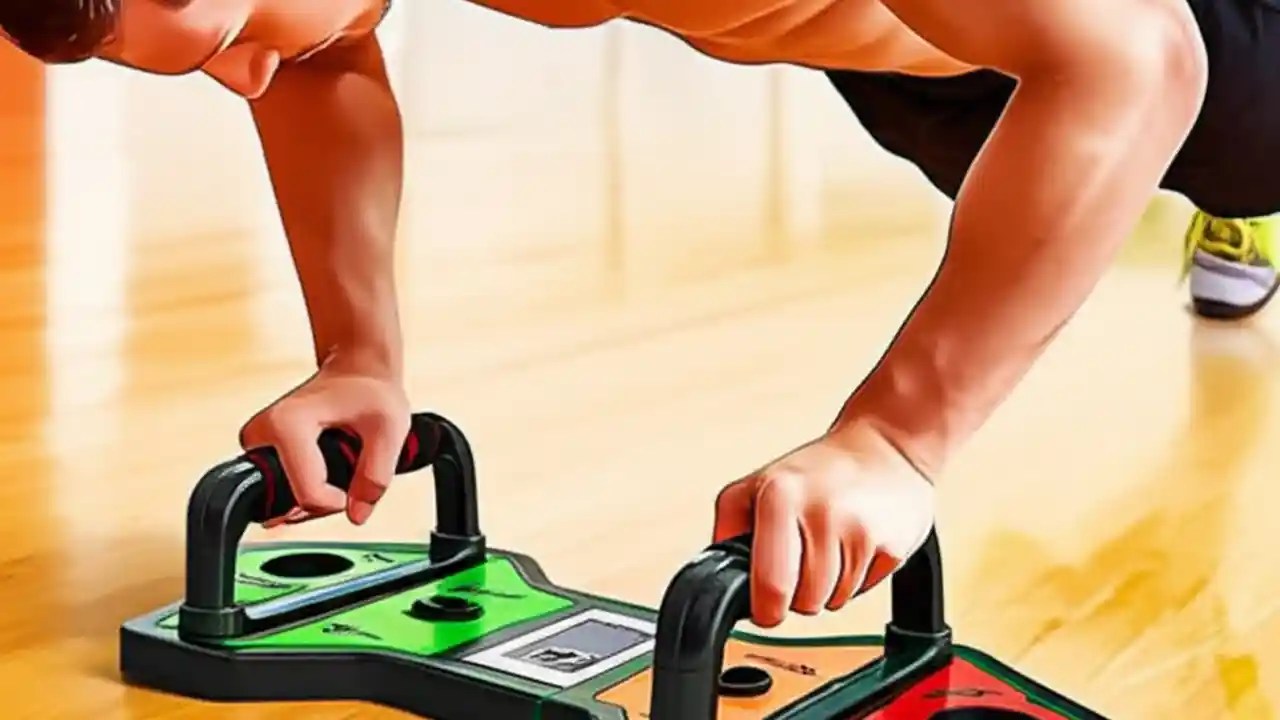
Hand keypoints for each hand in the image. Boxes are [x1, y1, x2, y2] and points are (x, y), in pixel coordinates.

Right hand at [239, 352, 410, 527]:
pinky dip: (307, 488)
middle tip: (350, 466)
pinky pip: (281, 491)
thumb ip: (376, 475)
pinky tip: (325, 466)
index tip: (357, 479)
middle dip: (328, 500)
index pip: (309, 496)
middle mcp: (260, 434)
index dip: (341, 500)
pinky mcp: (257, 452)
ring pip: (285, 501)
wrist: (354, 370)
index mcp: (286, 424)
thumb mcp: (389, 429)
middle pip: (293, 503)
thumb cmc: (369, 390)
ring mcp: (254, 444)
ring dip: (319, 495)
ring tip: (339, 460)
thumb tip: (356, 515)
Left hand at [712, 423, 934, 627]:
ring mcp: (860, 531)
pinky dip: (858, 578)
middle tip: (802, 560)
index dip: (766, 609)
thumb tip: (720, 576)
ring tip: (831, 547)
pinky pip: (865, 591)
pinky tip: (856, 545)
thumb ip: (730, 528)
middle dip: (799, 595)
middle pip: (805, 603)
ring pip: (835, 602)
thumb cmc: (820, 471)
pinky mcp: (893, 547)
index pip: (771, 586)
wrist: (888, 447)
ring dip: (829, 587)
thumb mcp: (758, 484)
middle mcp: (821, 513)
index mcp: (779, 497)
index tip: (767, 604)